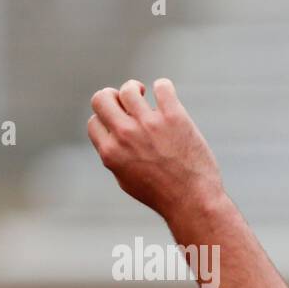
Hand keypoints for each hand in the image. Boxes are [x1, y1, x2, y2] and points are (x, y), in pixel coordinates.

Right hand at [87, 78, 223, 219]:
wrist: (194, 201)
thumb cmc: (163, 195)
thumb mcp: (127, 180)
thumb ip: (115, 156)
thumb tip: (111, 136)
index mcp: (110, 152)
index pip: (94, 120)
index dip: (106, 120)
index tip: (121, 124)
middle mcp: (125, 135)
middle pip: (102, 98)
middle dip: (112, 96)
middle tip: (128, 103)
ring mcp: (149, 124)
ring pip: (129, 89)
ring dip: (135, 88)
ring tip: (146, 96)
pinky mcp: (174, 117)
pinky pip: (162, 86)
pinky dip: (162, 87)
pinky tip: (166, 97)